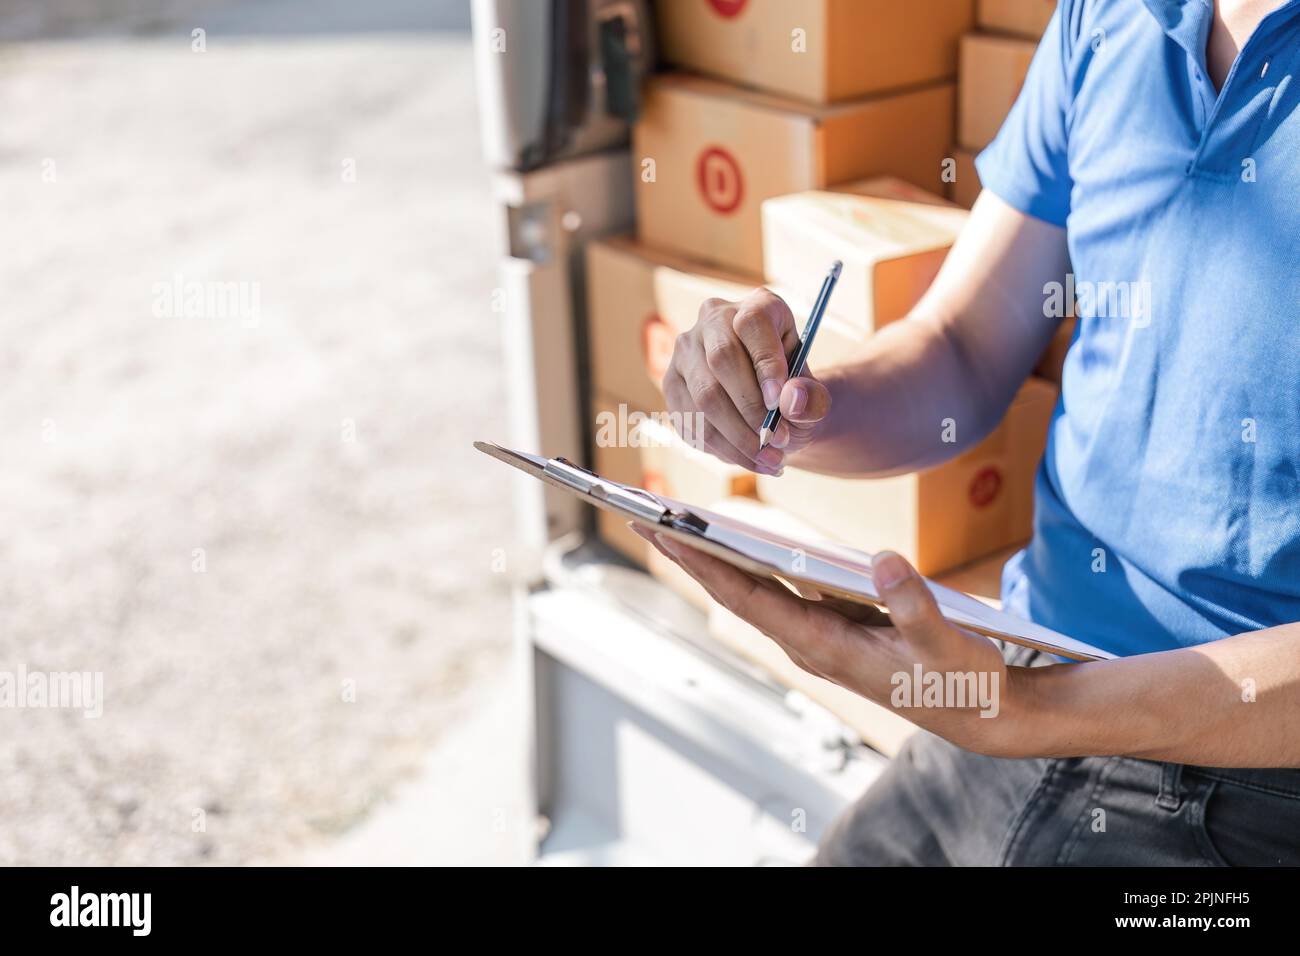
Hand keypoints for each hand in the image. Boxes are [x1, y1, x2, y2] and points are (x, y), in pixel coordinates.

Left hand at [634, 527, 1020, 755]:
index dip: (705, 565)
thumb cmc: (959, 680)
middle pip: (736, 590)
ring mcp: (819, 631)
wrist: (976, 710)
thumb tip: (884, 560)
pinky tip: (734, 536)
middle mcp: (810, 640)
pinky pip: (782, 585)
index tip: (666, 535)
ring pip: (755, 587)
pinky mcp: (834, 621)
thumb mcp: (946, 645)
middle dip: (690, 555)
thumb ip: (914, 606)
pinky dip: (754, 559)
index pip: (749, 599)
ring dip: (715, 556)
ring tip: (674, 521)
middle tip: (644, 517)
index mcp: (825, 646)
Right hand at [662, 288, 831, 475]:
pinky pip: (692, 420)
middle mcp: (714, 320)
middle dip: (751, 409)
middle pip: (722, 359)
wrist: (771, 409)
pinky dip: (723, 448)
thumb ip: (812, 398)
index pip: (752, 324)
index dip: (766, 363)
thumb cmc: (792, 394)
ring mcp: (686, 352)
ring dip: (738, 436)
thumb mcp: (814, 395)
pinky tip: (749, 459)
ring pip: (704, 396)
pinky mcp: (672, 384)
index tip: (780, 403)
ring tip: (769, 459)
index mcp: (756, 307)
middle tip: (777, 439)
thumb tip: (791, 401)